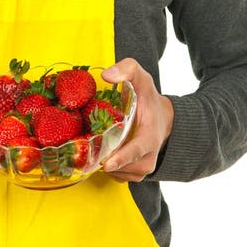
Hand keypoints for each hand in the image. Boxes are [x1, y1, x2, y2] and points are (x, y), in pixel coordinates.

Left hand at [101, 58, 173, 182]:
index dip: (121, 158)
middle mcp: (147, 157)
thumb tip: (106, 75)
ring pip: (117, 173)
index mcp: (150, 138)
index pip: (136, 151)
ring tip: (93, 146)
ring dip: (103, 163)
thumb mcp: (142, 78)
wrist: (162, 119)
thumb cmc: (149, 99)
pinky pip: (116, 176)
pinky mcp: (133, 174)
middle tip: (85, 149)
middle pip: (122, 166)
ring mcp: (141, 168)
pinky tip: (101, 152)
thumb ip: (127, 70)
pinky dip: (106, 167)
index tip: (107, 163)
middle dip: (104, 159)